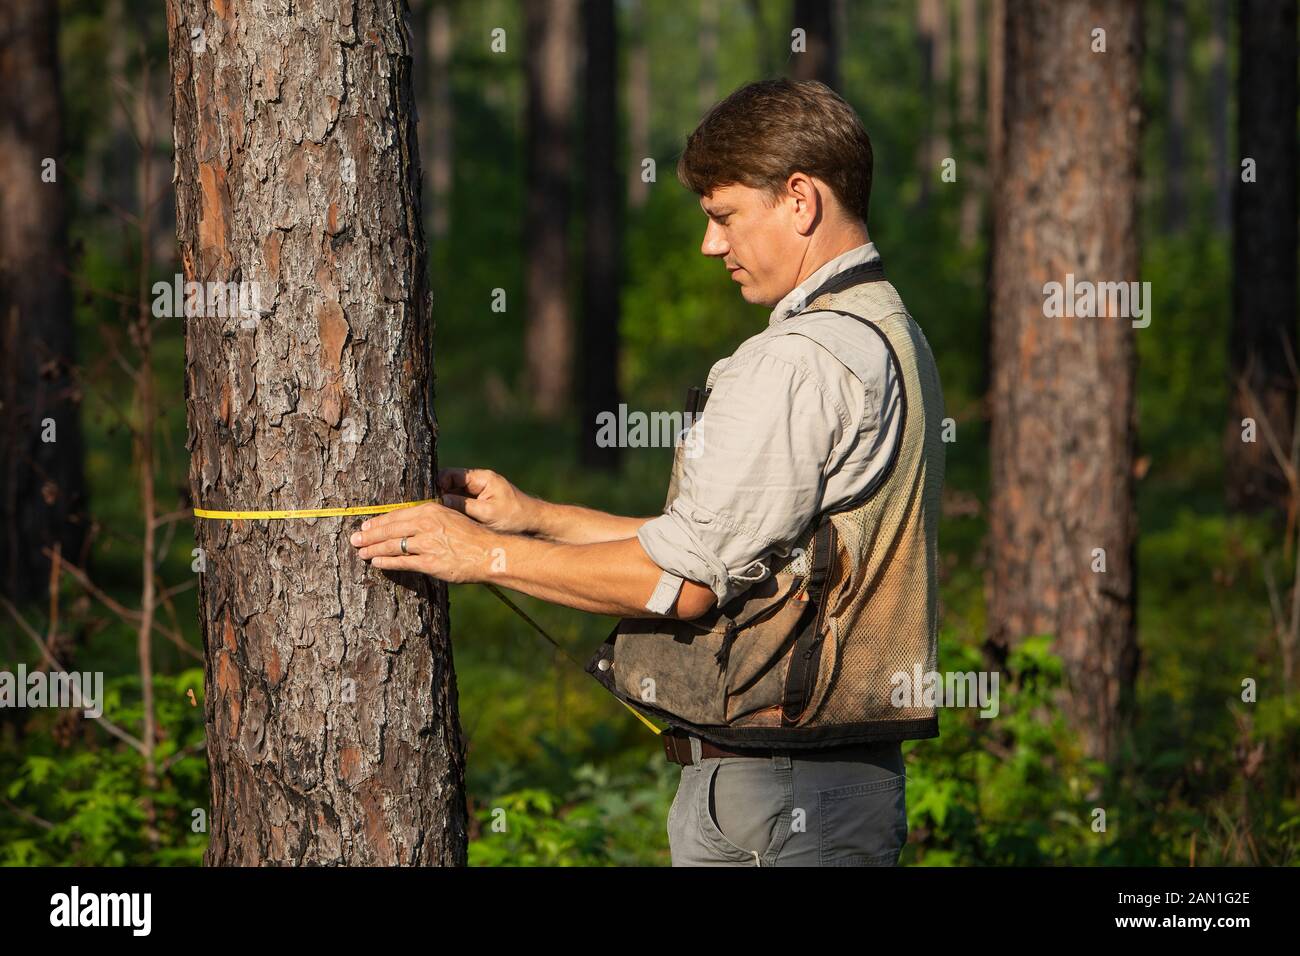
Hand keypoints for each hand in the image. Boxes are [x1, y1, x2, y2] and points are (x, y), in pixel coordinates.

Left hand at [349, 501, 498, 582]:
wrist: (489, 552)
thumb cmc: (472, 536)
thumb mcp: (451, 517)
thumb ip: (431, 519)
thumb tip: (410, 525)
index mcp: (431, 510)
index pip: (397, 515)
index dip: (378, 522)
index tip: (366, 526)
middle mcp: (426, 524)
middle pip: (390, 529)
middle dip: (369, 535)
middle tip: (354, 539)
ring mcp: (427, 544)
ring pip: (393, 545)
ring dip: (373, 549)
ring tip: (361, 552)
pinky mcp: (429, 562)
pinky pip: (402, 562)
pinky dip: (386, 562)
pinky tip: (376, 562)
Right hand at [437, 467, 540, 534]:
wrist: (535, 523)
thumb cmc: (515, 517)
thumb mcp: (488, 513)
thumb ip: (463, 506)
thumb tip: (439, 501)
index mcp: (482, 478)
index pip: (452, 474)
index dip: (438, 483)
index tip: (428, 497)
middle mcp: (479, 482)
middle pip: (450, 484)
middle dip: (438, 494)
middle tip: (426, 508)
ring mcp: (478, 492)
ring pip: (454, 494)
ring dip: (445, 503)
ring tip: (432, 515)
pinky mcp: (479, 503)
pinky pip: (461, 503)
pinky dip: (453, 509)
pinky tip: (444, 520)